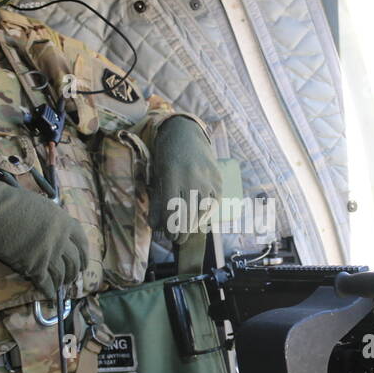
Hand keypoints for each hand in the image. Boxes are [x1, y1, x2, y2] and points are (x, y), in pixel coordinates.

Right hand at [0, 174, 87, 297]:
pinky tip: (49, 294)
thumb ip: (54, 222)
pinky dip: (48, 290)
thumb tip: (57, 233)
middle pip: (74, 261)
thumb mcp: (43, 207)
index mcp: (65, 222)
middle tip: (71, 278)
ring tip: (60, 286)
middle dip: (74, 272)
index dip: (84, 255)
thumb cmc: (13, 203)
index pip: (82, 242)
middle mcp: (61, 239)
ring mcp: (48, 254)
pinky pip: (45, 283)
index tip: (84, 264)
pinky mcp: (33, 266)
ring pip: (61, 274)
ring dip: (61, 282)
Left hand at [149, 116, 221, 242]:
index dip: (171, 229)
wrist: (185, 133)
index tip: (169, 236)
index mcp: (171, 176)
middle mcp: (191, 177)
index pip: (172, 211)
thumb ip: (157, 202)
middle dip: (182, 232)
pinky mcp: (217, 179)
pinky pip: (214, 203)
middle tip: (178, 239)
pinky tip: (199, 219)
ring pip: (202, 212)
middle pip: (188, 215)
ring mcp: (206, 178)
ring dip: (194, 226)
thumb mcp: (157, 177)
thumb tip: (155, 227)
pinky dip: (207, 214)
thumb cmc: (166, 157)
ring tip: (187, 230)